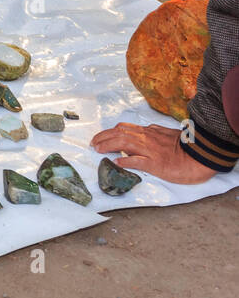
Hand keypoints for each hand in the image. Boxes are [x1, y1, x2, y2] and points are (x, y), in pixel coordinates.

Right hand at [90, 122, 215, 184]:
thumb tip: (117, 160)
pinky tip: (128, 134)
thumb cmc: (182, 167)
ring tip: (105, 136)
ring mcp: (152, 132)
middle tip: (94, 142)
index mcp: (143, 146)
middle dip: (104, 136)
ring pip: (128, 127)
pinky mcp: (160, 131)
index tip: (96, 149)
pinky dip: (128, 130)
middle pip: (119, 132)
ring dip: (113, 131)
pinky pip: (139, 127)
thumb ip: (136, 163)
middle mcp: (145, 136)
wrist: (203, 154)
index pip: (118, 142)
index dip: (105, 144)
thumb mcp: (158, 170)